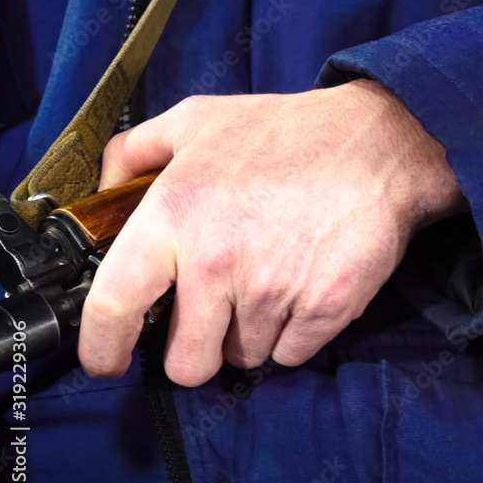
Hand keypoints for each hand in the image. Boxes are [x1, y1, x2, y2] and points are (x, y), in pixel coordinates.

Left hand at [77, 80, 465, 385]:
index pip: (112, 307)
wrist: (379, 145)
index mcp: (174, 216)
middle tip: (220, 312)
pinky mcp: (323, 311)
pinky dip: (296, 332)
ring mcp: (273, 293)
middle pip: (187, 363)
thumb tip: (104, 196)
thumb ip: (134, 152)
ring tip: (276, 279)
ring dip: (254, 332)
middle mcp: (217, 263)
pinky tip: (305, 287)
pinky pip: (291, 354)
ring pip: (245, 356)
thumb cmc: (287, 133)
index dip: (103, 348)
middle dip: (198, 348)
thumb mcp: (197, 119)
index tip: (110, 359)